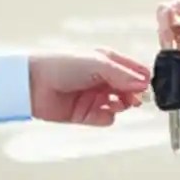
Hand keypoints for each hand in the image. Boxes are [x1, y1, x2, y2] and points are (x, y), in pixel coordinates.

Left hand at [28, 49, 151, 125]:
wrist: (33, 83)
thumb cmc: (61, 64)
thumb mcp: (98, 63)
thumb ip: (123, 74)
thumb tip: (144, 83)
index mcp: (108, 61)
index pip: (135, 71)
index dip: (143, 80)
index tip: (147, 86)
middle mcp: (103, 79)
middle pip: (131, 90)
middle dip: (134, 95)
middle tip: (133, 97)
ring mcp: (95, 96)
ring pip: (121, 105)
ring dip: (120, 105)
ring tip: (112, 101)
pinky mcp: (86, 113)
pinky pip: (106, 118)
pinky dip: (106, 116)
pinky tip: (99, 110)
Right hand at [156, 0, 179, 79]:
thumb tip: (175, 23)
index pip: (176, 4)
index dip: (170, 16)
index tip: (172, 28)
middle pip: (165, 17)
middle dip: (165, 29)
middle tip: (170, 41)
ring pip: (164, 33)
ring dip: (166, 42)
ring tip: (177, 50)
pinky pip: (170, 49)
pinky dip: (171, 53)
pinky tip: (178, 57)